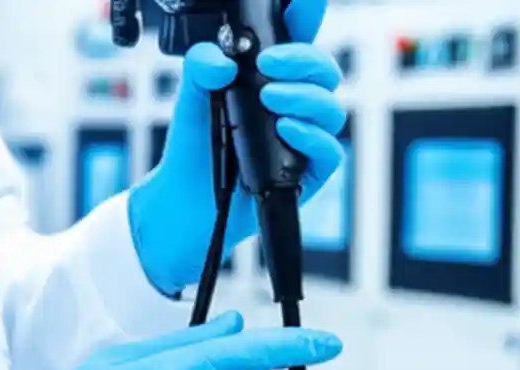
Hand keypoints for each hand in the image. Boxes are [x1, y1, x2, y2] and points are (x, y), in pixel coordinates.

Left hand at [128, 0, 343, 295]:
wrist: (188, 201)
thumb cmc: (197, 146)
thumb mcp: (190, 97)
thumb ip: (201, 66)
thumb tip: (223, 61)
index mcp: (273, 77)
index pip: (299, 39)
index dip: (308, 17)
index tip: (304, 4)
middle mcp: (295, 104)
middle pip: (325, 70)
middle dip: (303, 60)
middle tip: (268, 65)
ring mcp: (306, 137)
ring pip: (331, 108)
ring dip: (305, 98)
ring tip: (270, 100)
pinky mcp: (309, 172)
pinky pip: (331, 149)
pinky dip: (310, 136)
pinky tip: (286, 130)